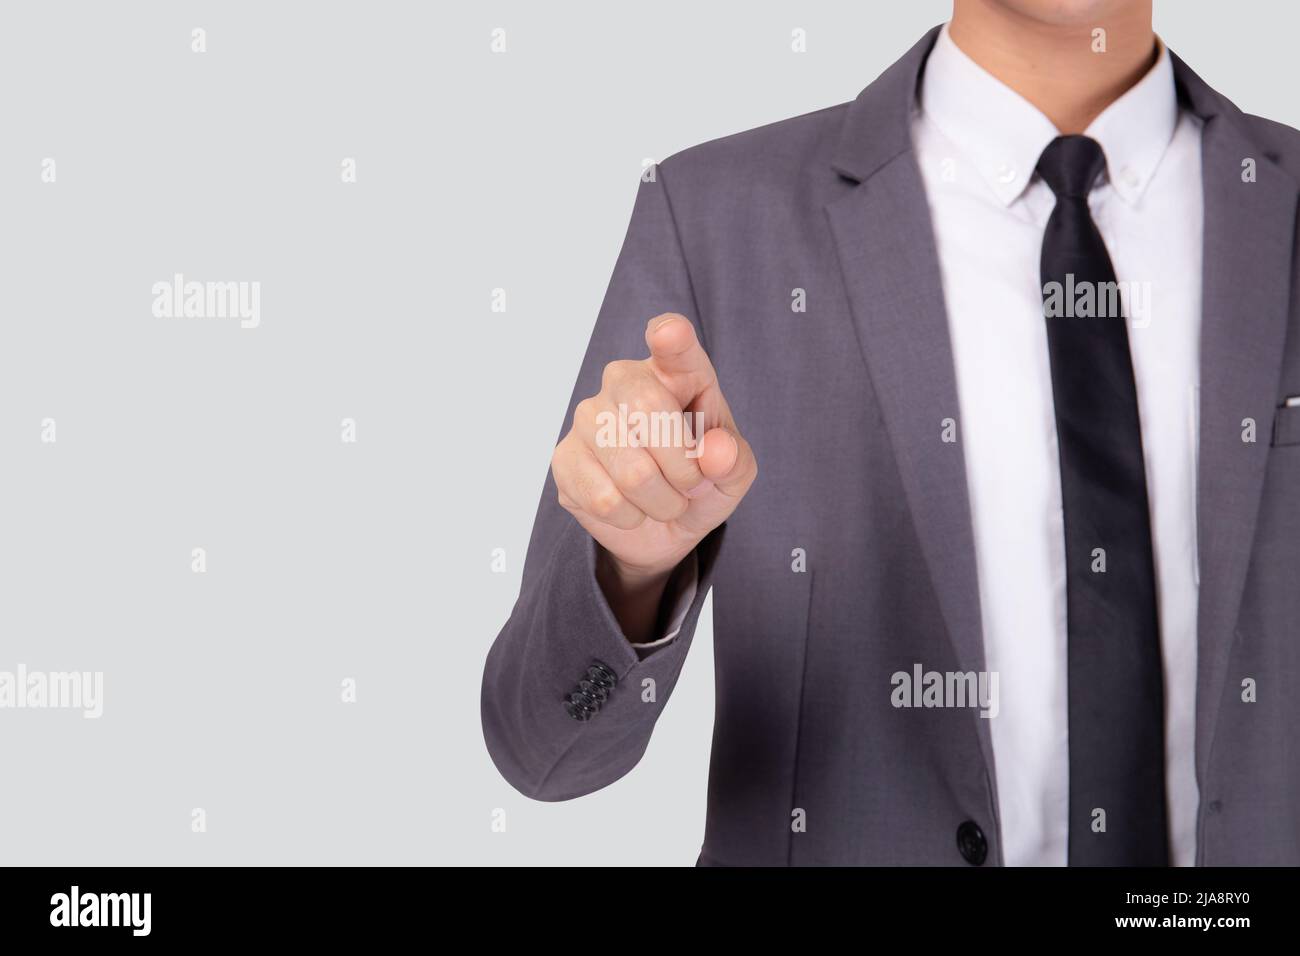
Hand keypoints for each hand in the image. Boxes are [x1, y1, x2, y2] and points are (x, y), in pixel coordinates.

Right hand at [552, 314, 756, 637]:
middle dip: (683, 467)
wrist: (663, 527)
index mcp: (675, 372)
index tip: (670, 334)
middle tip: (693, 486)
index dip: (671, 338)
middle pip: (646, 409)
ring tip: (666, 501)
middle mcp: (624, 381)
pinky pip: (604, 498)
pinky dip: (632, 517)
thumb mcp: (733, 473)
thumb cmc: (701, 482)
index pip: (672, 345)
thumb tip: (715, 451)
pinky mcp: (564, 458)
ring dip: (662, 502)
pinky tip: (633, 509)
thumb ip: (732, 459)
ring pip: (631, 470)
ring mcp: (588, 417)